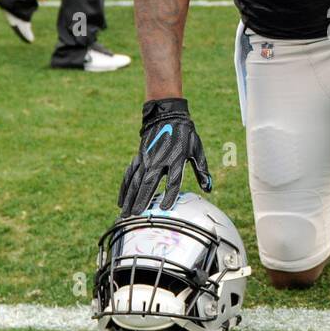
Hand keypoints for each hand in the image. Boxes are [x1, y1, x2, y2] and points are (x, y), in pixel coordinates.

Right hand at [119, 97, 211, 215]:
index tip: (165, 208)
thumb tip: (209, 188)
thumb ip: (202, 170)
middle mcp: (159, 159)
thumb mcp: (197, 150)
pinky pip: (129, 174)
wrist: (167, 115)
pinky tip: (120, 200)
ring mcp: (147, 158)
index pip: (173, 180)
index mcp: (176, 158)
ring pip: (135, 180)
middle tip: (136, 215)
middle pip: (149, 182)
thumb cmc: (185, 134)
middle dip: (142, 199)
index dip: (169, 194)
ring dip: (129, 197)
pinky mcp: (139, 156)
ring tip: (125, 213)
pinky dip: (124, 188)